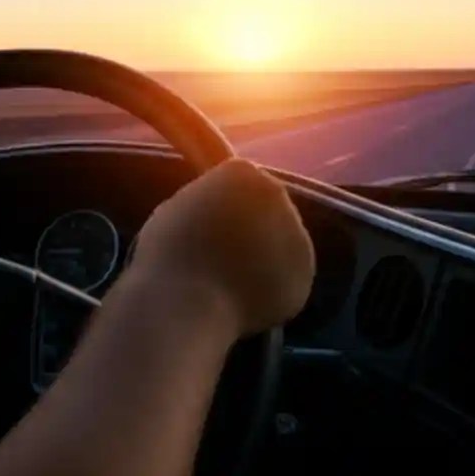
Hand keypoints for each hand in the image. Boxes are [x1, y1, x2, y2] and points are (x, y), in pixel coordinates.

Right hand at [125, 158, 314, 337]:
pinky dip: (275, 287)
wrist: (188, 303)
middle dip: (253, 226)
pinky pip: (289, 276)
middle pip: (269, 206)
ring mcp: (297, 233)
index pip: (241, 180)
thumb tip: (218, 215)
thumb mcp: (178, 209)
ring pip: (283, 241)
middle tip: (223, 256)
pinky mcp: (305, 272)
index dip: (225, 205)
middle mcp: (277, 194)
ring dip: (267, 255)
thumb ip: (208, 204)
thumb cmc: (169, 255)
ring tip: (234, 283)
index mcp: (242, 172)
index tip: (208, 225)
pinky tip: (249, 300)